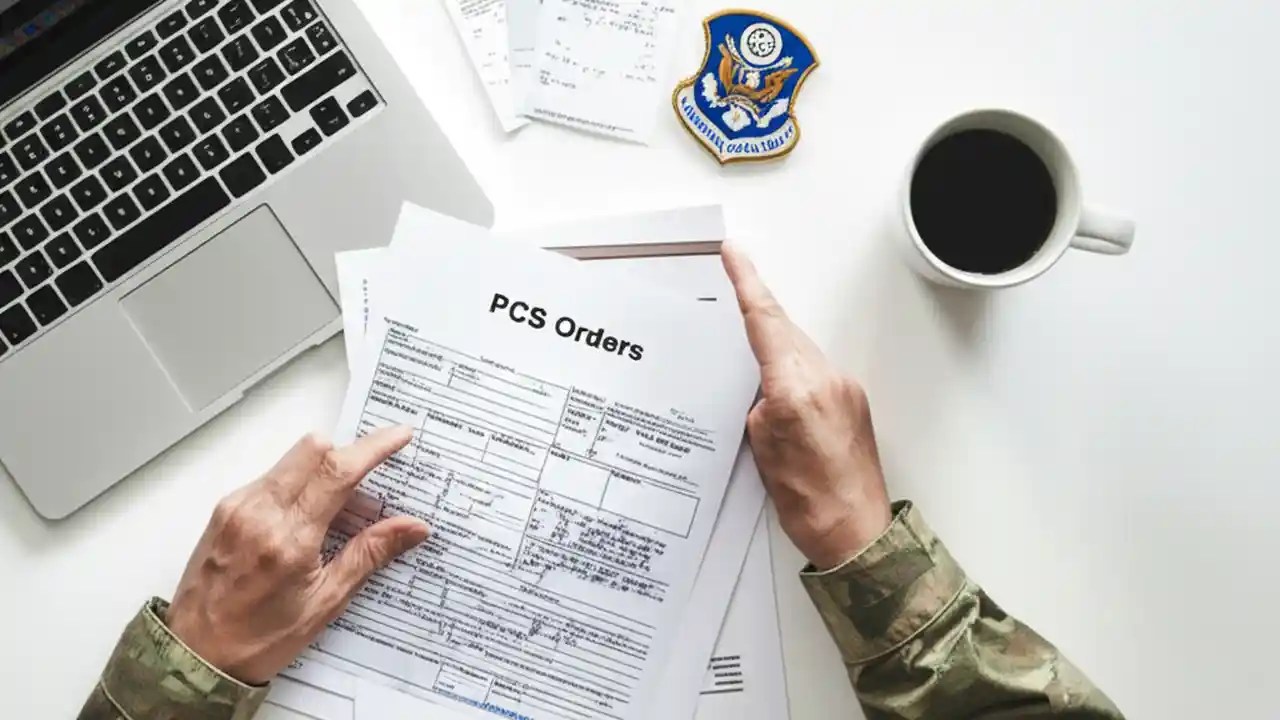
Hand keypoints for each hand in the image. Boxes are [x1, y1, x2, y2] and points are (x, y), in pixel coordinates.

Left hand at [166, 427, 430, 684]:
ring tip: (336, 507)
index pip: (337, 472)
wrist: (195, 657)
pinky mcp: (224, 509)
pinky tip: (304, 517)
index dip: (374, 447)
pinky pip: (270, 477)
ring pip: (291, 459)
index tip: (399, 436)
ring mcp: (236, 507)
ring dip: (321, 467)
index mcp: (288, 539)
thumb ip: (369, 555)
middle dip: (347, 452)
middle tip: (370, 475)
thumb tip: (413, 527)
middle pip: (312, 448)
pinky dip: (296, 484)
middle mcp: (258, 513)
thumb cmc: (258, 639)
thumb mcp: (324, 602)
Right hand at [722, 245, 891, 569]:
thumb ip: (758, 405)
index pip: (765, 322)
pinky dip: (793, 373)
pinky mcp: (854, 401)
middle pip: (783, 330)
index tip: (732, 254)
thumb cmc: (811, 504)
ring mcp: (845, 388)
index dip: (745, 283)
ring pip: (799, 350)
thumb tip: (759, 387)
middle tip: (730, 291)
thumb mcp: (761, 451)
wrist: (858, 533)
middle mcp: (825, 380)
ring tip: (747, 360)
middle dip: (756, 314)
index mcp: (796, 389)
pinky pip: (814, 371)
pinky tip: (778, 393)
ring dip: (774, 347)